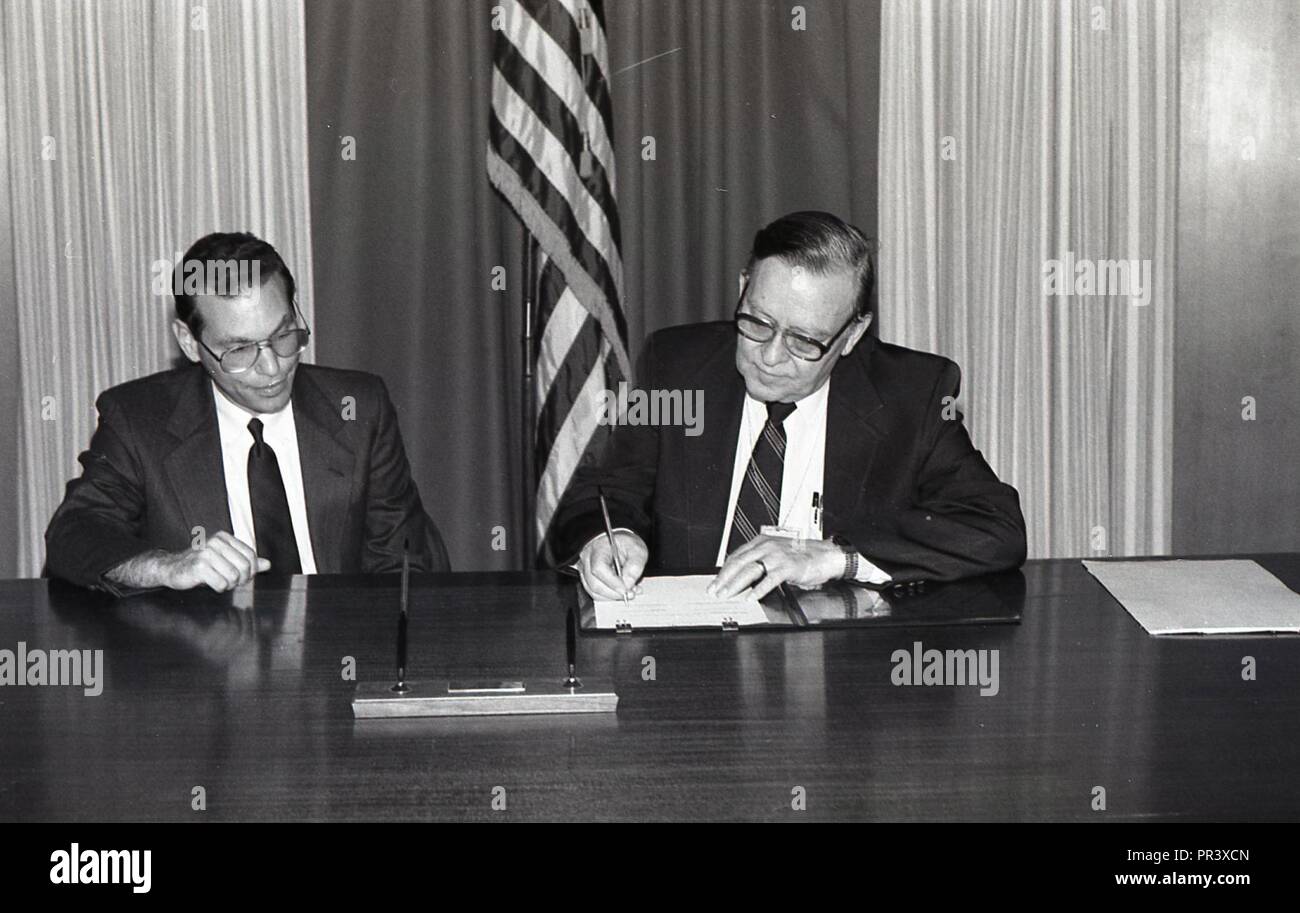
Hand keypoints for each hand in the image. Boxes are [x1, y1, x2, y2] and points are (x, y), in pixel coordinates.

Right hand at [164, 531, 269, 591]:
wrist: (172, 568)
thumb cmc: (201, 565)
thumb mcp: (225, 560)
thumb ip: (246, 561)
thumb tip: (267, 564)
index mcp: (224, 537)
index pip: (251, 555)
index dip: (251, 570)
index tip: (244, 577)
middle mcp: (216, 542)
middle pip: (244, 566)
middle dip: (241, 579)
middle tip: (232, 582)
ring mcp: (206, 553)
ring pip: (233, 577)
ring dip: (229, 585)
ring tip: (220, 582)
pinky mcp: (199, 566)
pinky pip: (221, 584)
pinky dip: (219, 588)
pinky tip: (211, 584)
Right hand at [578, 531, 647, 599]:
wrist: (618, 543)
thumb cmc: (625, 544)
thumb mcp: (637, 549)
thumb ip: (635, 565)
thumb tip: (628, 583)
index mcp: (598, 548)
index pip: (599, 568)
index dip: (613, 582)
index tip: (626, 589)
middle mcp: (587, 559)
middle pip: (594, 584)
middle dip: (614, 593)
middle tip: (631, 594)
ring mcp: (585, 570)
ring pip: (594, 592)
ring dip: (613, 596)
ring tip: (629, 592)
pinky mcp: (587, 579)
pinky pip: (596, 593)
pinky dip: (609, 596)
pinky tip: (622, 591)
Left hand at [709, 534, 843, 599]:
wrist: (824, 555)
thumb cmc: (800, 556)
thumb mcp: (775, 554)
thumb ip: (758, 562)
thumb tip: (739, 578)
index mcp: (761, 542)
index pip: (736, 556)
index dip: (723, 571)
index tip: (714, 582)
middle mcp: (766, 546)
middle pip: (739, 563)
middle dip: (724, 579)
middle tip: (715, 591)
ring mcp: (777, 556)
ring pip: (750, 570)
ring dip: (736, 585)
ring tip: (727, 595)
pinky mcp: (787, 566)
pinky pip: (769, 579)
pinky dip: (758, 590)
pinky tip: (751, 598)